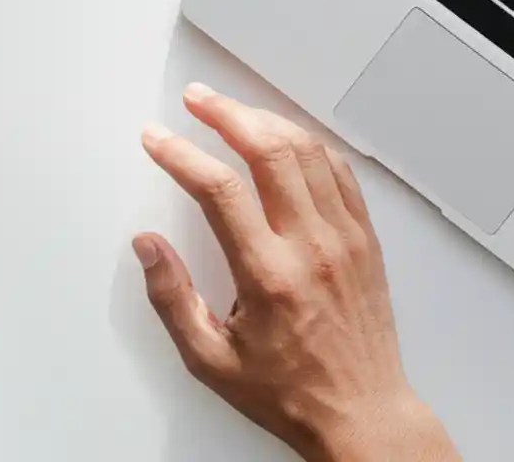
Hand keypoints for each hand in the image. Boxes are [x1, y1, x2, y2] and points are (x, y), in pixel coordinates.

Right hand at [135, 84, 457, 461]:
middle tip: (196, 99)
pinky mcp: (365, 239)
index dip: (180, 154)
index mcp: (269, 276)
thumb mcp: (211, 360)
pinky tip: (286, 137)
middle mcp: (311, 247)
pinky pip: (340, 171)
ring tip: (233, 110)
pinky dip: (309, 143)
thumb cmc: (290, 392)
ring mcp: (345, 238)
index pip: (219, 190)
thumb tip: (148, 247)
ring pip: (307, 151)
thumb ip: (172, 299)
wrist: (363, 414)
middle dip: (225, 114)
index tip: (157, 139)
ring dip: (265, 119)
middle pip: (268, 150)